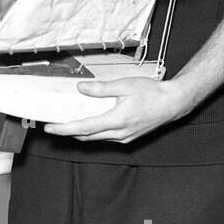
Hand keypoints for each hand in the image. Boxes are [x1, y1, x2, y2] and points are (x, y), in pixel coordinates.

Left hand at [44, 76, 192, 142]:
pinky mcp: (128, 138)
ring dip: (80, 132)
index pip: (83, 128)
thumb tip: (81, 88)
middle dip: (68, 131)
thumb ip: (101, 88)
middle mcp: (119, 133)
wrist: (173, 103)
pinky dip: (94, 132)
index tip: (50, 127)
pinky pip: (105, 137)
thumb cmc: (152, 93)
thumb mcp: (125, 85)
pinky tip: (89, 123)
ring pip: (96, 138)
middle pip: (86, 136)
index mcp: (117, 120)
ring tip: (67, 122)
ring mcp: (124, 138)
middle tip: (53, 124)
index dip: (64, 129)